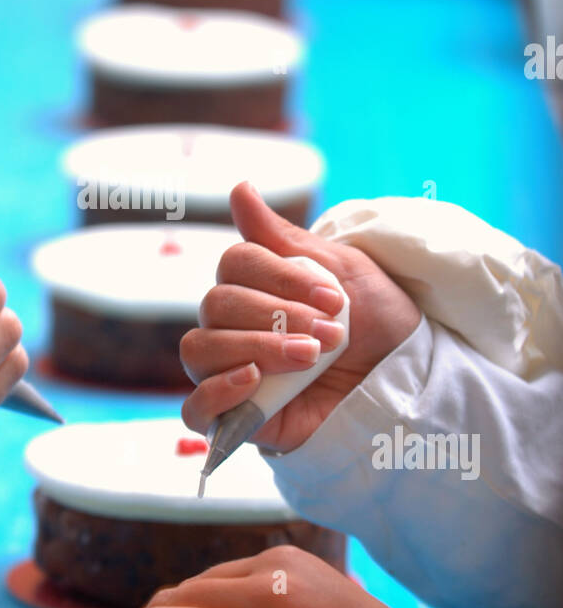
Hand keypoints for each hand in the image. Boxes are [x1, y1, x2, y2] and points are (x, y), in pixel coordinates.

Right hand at [181, 182, 420, 452]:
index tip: (335, 298)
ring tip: (310, 358)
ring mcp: (234, 372)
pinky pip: (196, 408)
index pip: (234, 265)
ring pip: (201, 349)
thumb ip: (282, 237)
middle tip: (330, 334)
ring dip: (256, 347)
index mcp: (257, 288)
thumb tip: (239, 188)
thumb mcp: (340, 271)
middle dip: (275, 314)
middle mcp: (236, 328)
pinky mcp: (240, 419)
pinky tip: (253, 381)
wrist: (411, 384)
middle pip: (215, 304)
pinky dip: (215, 392)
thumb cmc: (379, 324)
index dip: (279, 276)